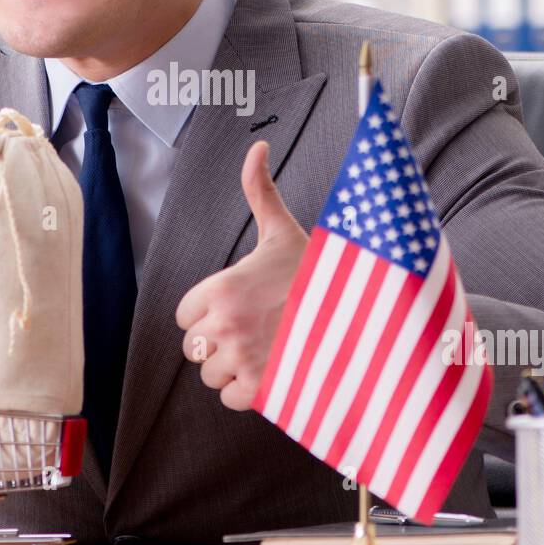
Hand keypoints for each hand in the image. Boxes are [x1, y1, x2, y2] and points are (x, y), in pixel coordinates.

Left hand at [176, 140, 308, 410]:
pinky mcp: (260, 391)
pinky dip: (247, 391)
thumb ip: (259, 190)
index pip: (184, 316)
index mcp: (219, 289)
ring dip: (232, 368)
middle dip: (218, 342)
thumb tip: (258, 146)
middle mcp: (223, 327)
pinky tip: (272, 369)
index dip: (207, 312)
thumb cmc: (315, 272)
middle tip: (253, 328)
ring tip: (265, 347)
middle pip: (195, 348)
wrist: (359, 315)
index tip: (235, 306)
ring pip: (210, 376)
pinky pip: (230, 398)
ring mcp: (241, 361)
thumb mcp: (282, 231)